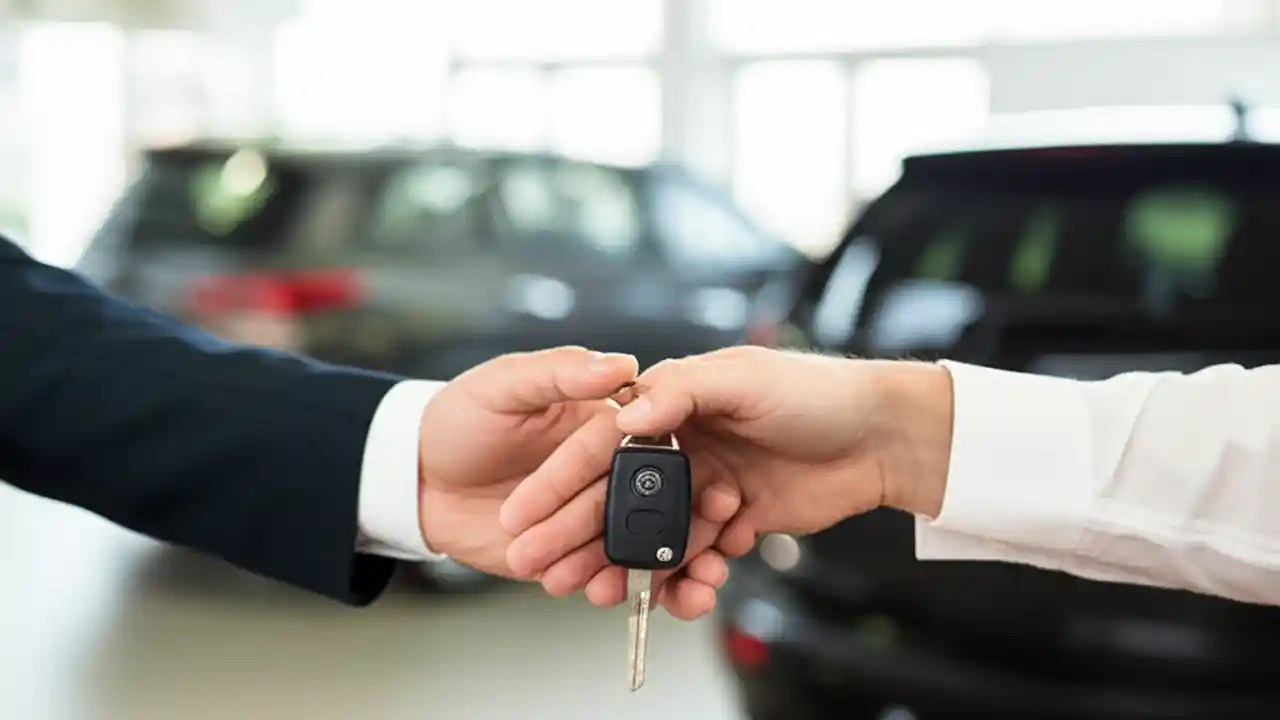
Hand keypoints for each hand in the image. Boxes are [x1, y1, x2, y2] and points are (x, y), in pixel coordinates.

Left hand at [417, 346, 741, 618]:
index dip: (682, 473)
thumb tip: (621, 364)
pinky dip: (617, 588)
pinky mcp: (572, 550)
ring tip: (687, 594)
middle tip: (710, 558)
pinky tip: (620, 598)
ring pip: (638, 542)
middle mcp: (606, 466)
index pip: (650, 445)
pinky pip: (603, 571)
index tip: (714, 496)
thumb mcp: (503, 383)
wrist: (416, 481)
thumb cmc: (457, 420)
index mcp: (603, 417)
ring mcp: (590, 512)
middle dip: (686, 533)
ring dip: (663, 570)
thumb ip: (558, 373)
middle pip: (655, 502)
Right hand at [500, 346, 953, 569]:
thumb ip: (680, 390)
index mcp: (672, 404)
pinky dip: (690, 574)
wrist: (882, 438)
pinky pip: (699, 556)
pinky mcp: (734, 521)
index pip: (600, 446)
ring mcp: (707, 487)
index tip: (523, 514)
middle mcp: (683, 446)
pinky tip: (688, 586)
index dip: (558, 481)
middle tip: (544, 569)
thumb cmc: (817, 392)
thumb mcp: (742, 378)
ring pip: (653, 536)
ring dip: (626, 565)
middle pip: (616, 499)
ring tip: (601, 593)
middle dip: (577, 535)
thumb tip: (624, 411)